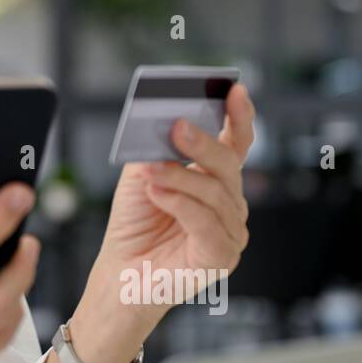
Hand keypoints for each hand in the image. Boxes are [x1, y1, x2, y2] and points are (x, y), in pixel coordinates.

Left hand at [88, 82, 256, 319]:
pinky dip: (180, 204)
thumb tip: (165, 122)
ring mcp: (231, 232)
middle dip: (202, 143)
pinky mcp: (221, 257)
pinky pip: (207, 223)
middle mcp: (230, 204)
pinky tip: (158, 194)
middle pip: (228, 164)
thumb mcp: (141, 174)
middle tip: (177, 126)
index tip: (233, 90)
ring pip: (215, 192)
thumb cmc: (135, 223)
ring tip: (151, 171)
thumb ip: (155, 148)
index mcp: (216, 180)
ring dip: (180, 177)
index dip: (239, 116)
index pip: (237, 143)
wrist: (121, 272)